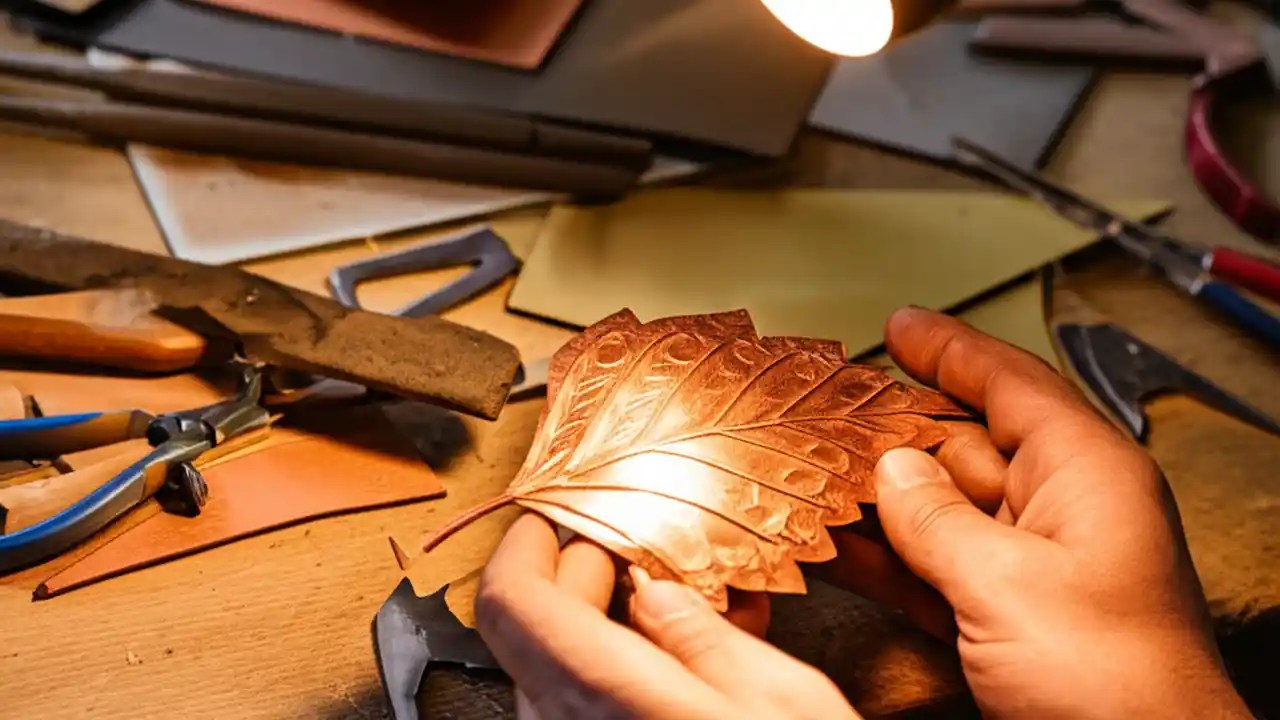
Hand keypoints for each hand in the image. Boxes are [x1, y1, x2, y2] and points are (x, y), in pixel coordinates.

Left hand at [475, 514, 859, 718]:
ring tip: (671, 619)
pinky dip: (607, 681)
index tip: (553, 518)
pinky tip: (672, 675)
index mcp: (606, 699)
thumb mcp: (782, 704)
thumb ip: (705, 640)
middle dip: (578, 581)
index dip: (524, 546)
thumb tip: (660, 596)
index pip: (511, 603)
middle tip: (635, 559)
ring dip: (596, 632)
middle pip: (530, 636)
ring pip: (552, 679)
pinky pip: (574, 717)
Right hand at [818, 307, 1250, 718]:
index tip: (903, 326)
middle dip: (892, 431)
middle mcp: (1059, 510)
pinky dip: (886, 558)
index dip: (951, 349)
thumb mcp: (1009, 585)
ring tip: (813, 477)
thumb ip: (936, 520)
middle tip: (829, 412)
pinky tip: (838, 547)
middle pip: (962, 444)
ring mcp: (1030, 564)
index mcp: (1085, 474)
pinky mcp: (1004, 614)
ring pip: (939, 509)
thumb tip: (890, 472)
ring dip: (877, 500)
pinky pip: (933, 566)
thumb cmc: (1120, 686)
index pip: (1012, 384)